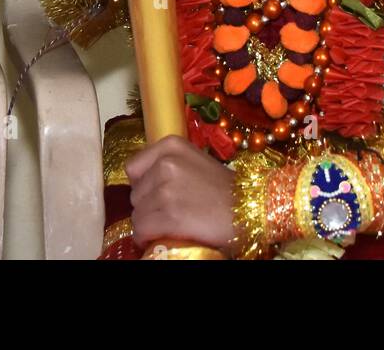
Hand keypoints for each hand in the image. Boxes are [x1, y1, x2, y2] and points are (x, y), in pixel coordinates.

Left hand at [125, 135, 240, 252]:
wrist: (251, 208)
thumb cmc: (225, 190)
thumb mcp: (194, 161)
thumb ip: (168, 165)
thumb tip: (140, 186)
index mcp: (170, 145)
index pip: (133, 168)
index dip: (142, 186)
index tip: (154, 196)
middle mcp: (166, 163)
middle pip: (135, 193)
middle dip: (147, 206)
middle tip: (168, 215)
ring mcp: (167, 189)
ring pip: (137, 214)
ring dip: (148, 224)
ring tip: (169, 227)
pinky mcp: (170, 215)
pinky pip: (142, 229)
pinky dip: (146, 237)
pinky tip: (160, 238)